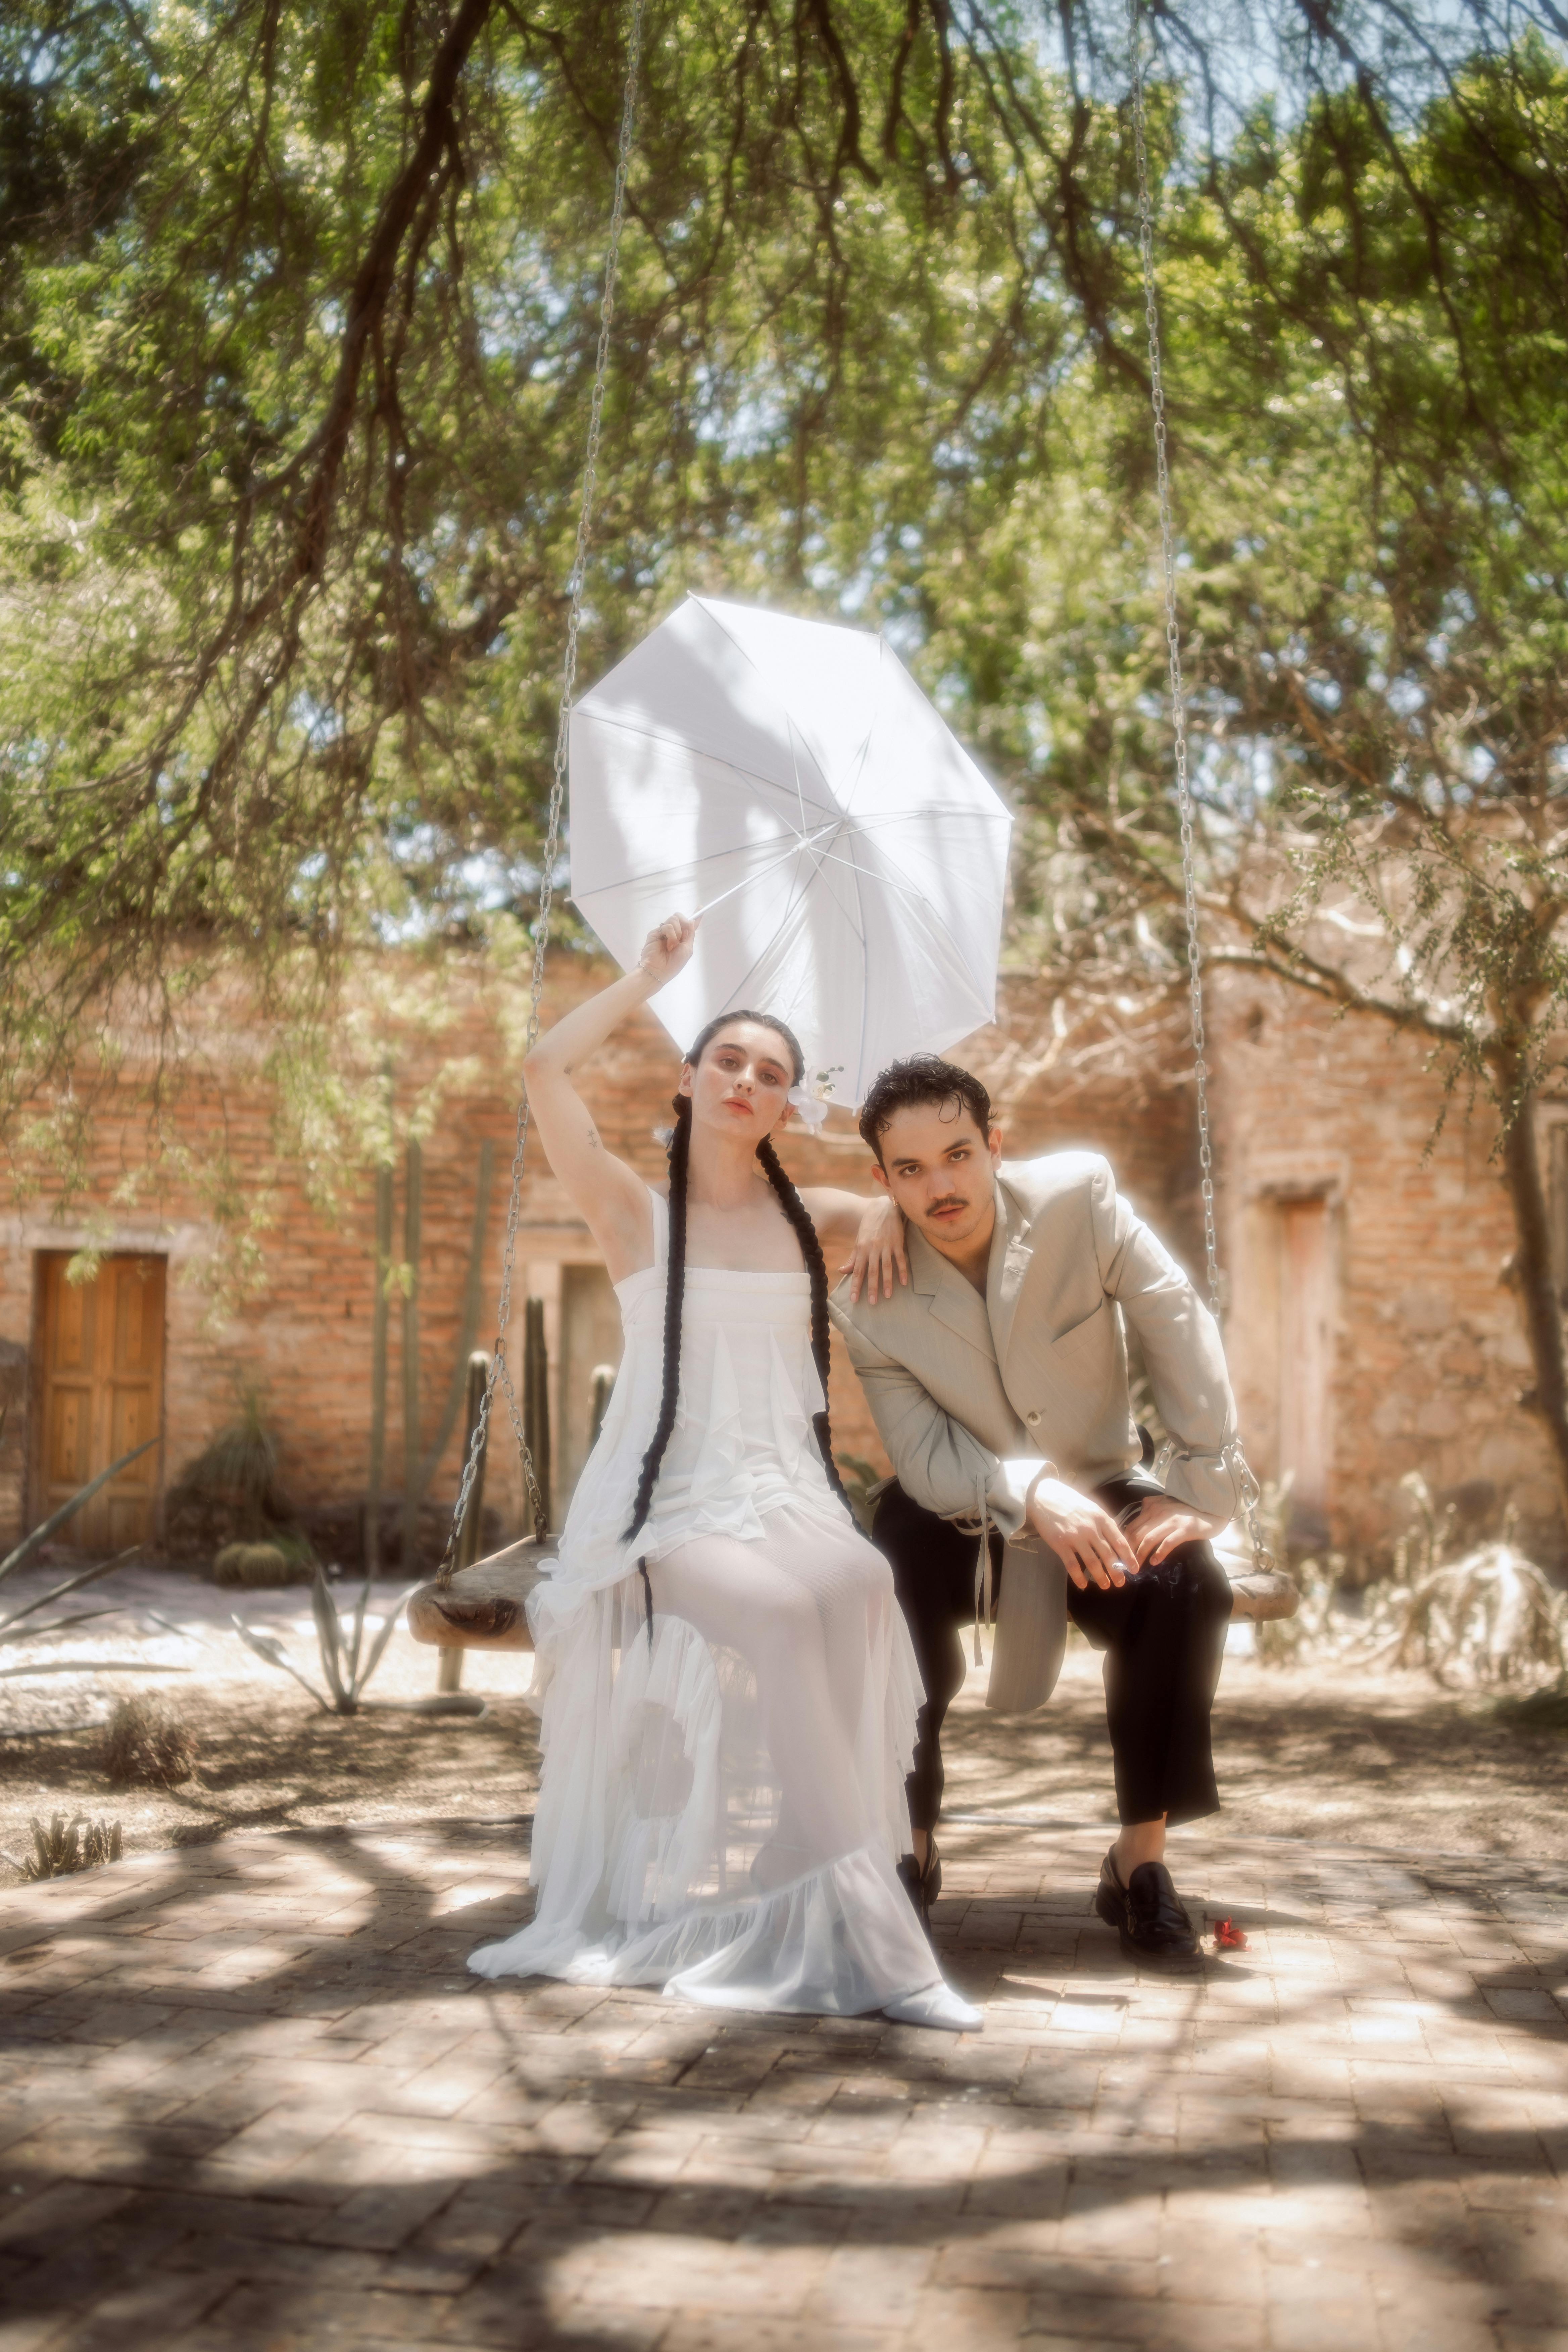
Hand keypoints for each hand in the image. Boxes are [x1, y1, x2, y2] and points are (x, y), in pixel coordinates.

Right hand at [636, 913, 697, 988]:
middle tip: (682, 936)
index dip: (696, 916)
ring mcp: (664, 932)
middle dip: (684, 923)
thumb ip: (690, 934)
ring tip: (672, 945)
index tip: (701, 907)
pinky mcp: (656, 932)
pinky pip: (666, 925)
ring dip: (677, 932)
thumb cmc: (673, 964)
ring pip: (674, 919)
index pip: (690, 925)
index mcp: (682, 938)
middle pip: (681, 917)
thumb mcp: (687, 949)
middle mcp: (674, 933)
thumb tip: (691, 920)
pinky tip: (667, 945)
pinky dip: (671, 935)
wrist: (658, 970)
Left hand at [842, 1194, 908, 1304]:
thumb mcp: (858, 1241)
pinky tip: (903, 1283)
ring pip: (886, 1267)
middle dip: (871, 1288)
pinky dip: (902, 1271)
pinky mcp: (898, 1243)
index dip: (855, 1285)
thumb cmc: (869, 1226)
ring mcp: (886, 1246)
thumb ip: (852, 1258)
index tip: (854, 1299)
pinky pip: (900, 1259)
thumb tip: (842, 1271)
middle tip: (872, 1303)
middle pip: (871, 1271)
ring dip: (887, 1282)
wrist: (883, 1207)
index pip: (857, 1270)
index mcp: (861, 1249)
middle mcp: (873, 1248)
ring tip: (887, 1296)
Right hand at [1025, 1478, 1140, 1590]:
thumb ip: (1104, 1523)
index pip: (1120, 1541)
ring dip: (1101, 1577)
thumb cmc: (1070, 1502)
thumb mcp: (1092, 1508)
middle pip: (1108, 1555)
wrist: (1044, 1497)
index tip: (1134, 1569)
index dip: (1129, 1557)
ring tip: (1105, 1586)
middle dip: (1117, 1572)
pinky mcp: (1060, 1544)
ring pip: (1092, 1562)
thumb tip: (1117, 1540)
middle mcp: (1091, 1528)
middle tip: (1121, 1583)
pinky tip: (1083, 1584)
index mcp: (1101, 1518)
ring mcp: (1075, 1537)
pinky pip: (1072, 1565)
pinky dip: (1078, 1577)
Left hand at [1123, 1496, 1224, 1568]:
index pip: (1131, 1526)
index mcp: (1152, 1507)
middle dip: (1129, 1551)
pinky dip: (1159, 1553)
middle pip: (1136, 1534)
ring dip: (1140, 1555)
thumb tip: (1139, 1515)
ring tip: (1137, 1567)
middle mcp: (1159, 1512)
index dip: (1124, 1542)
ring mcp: (1172, 1521)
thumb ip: (1152, 1506)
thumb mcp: (1166, 1503)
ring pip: (1148, 1539)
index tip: (1121, 1555)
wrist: (1211, 1510)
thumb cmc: (1187, 1510)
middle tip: (1126, 1565)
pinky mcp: (1184, 1529)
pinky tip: (1154, 1562)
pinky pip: (1167, 1543)